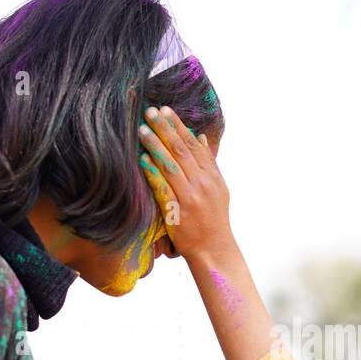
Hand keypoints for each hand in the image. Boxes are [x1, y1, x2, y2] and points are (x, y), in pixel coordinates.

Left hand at [138, 105, 235, 266]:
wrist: (214, 249)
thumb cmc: (213, 219)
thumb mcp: (218, 188)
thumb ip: (208, 163)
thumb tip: (200, 137)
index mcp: (212, 176)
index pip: (194, 145)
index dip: (179, 126)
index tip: (166, 110)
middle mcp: (203, 184)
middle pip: (181, 151)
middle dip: (165, 129)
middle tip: (149, 111)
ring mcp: (191, 198)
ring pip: (171, 166)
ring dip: (156, 145)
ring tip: (142, 130)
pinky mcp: (178, 212)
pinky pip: (164, 188)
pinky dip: (153, 173)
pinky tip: (143, 159)